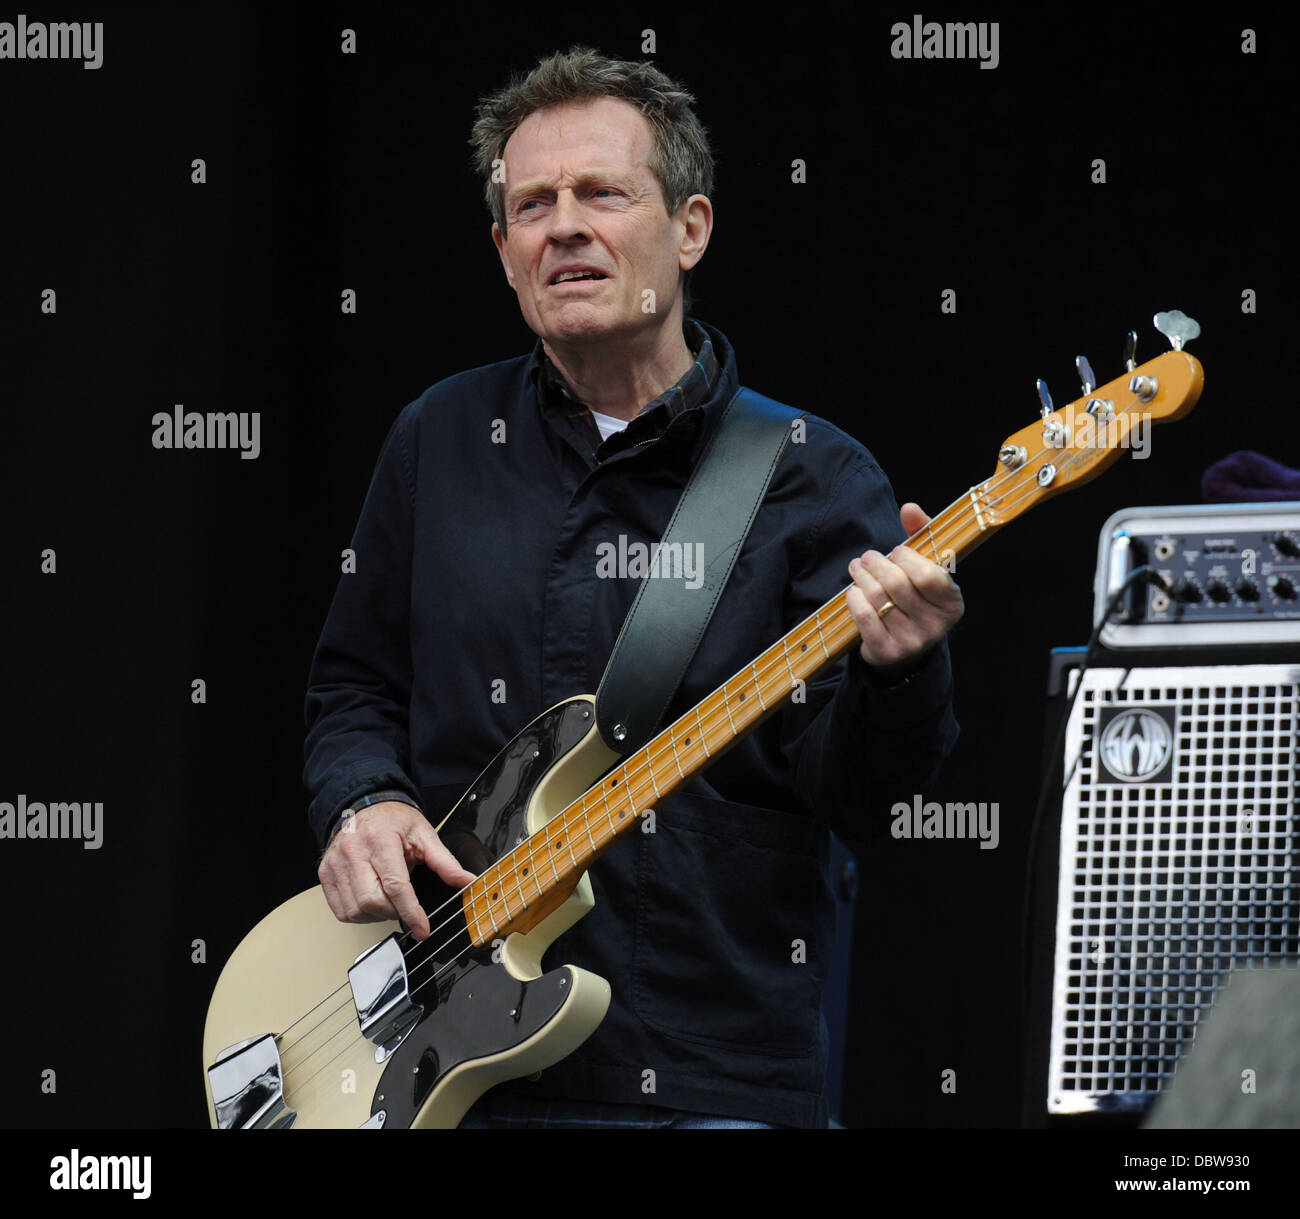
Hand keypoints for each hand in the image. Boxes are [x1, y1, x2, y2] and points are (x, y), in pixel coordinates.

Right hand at [318, 801, 475, 940]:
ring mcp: (336, 863)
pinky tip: (371, 902)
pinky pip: (340, 910)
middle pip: (373, 901)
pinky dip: (359, 914)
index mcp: (380, 840)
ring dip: (376, 915)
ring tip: (388, 899)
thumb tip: (466, 880)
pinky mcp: (325, 873)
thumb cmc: (394, 821)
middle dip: (394, 912)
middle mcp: (354, 851)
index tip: (423, 929)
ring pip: (356, 910)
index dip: (411, 912)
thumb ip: (445, 861)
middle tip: (404, 903)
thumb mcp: (424, 834)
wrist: (365, 806)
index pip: (395, 886)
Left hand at [846, 502, 963, 679]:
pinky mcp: (887, 651)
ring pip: (878, 598)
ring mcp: (912, 642)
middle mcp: (936, 626)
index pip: (927, 576)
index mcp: (952, 603)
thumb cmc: (915, 596)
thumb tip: (909, 508)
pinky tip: (853, 590)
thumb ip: (921, 534)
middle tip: (867, 557)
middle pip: (897, 584)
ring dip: (862, 577)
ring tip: (857, 568)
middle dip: (877, 564)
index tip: (896, 551)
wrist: (904, 644)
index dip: (907, 558)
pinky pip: (864, 616)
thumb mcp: (925, 567)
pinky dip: (854, 598)